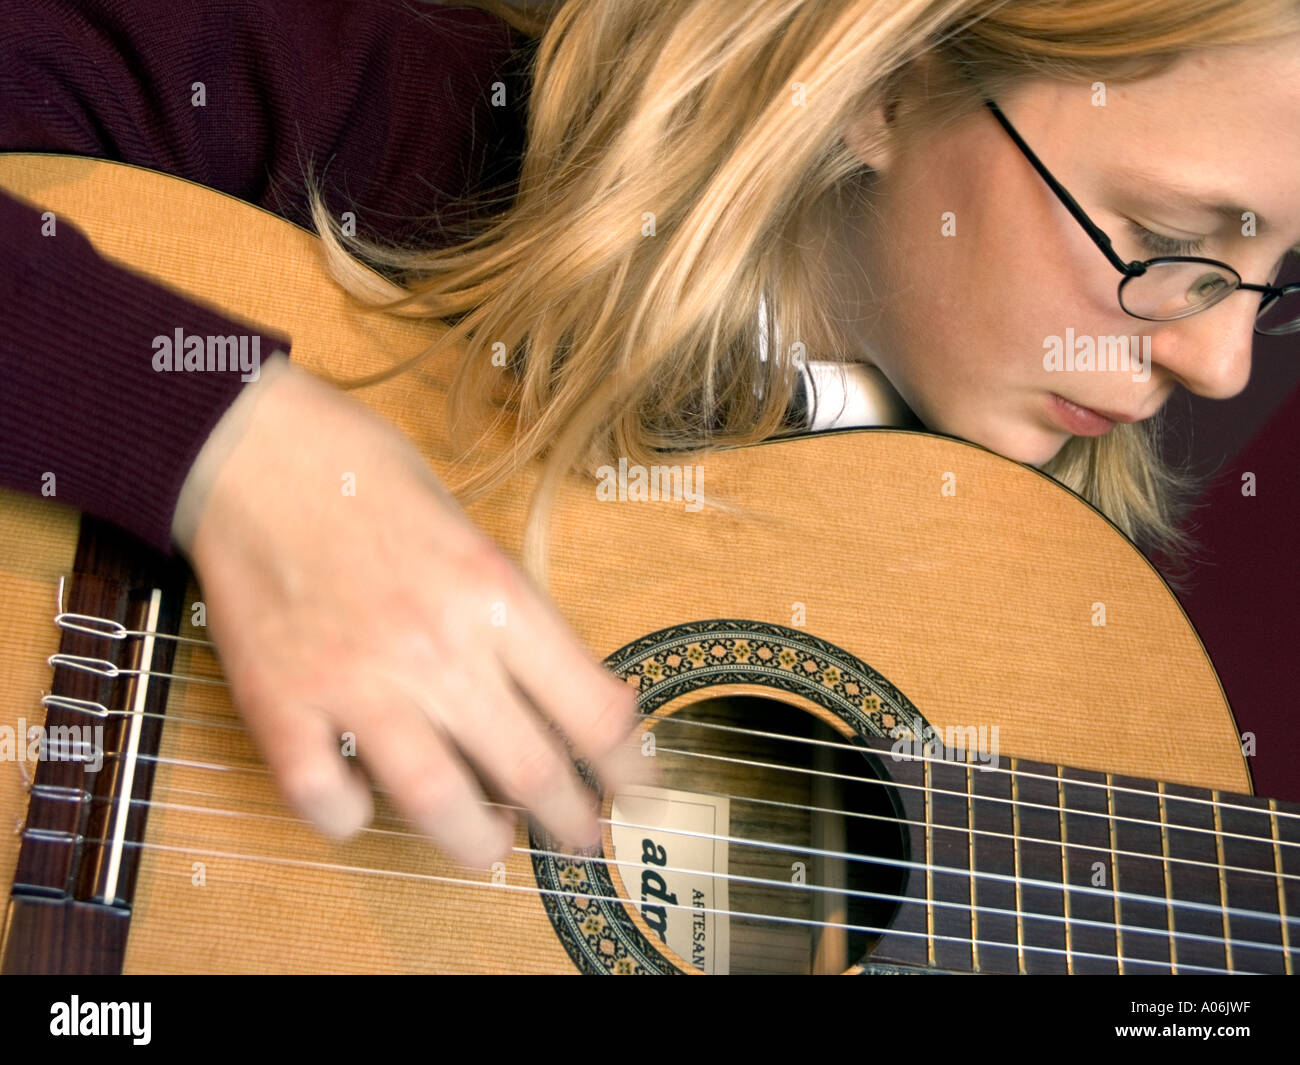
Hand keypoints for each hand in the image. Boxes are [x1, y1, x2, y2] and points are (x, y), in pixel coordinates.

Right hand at [171, 353, 644, 866]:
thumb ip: (514, 614)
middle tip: (580, 835)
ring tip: (490, 846)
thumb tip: (566, 690)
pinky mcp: (280, 702)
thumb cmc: (366, 473)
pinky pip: (321, 796)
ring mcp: (355, 682)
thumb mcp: (472, 530)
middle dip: (569, 819)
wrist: (251, 449)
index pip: (592, 710)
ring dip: (475, 841)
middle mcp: (436, 648)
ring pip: (435, 803)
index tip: (638, 788)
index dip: (629, 766)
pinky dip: (347, 817)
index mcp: (493, 595)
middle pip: (529, 770)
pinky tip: (362, 807)